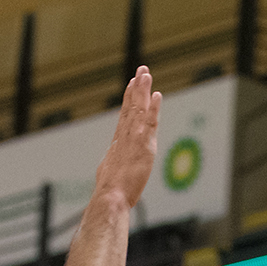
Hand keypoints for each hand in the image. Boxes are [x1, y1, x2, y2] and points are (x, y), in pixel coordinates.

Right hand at [95, 67, 162, 205]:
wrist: (111, 195)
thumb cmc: (111, 190)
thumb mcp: (109, 172)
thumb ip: (113, 164)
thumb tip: (110, 165)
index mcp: (118, 142)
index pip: (125, 115)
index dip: (129, 99)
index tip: (132, 84)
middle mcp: (125, 136)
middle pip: (132, 107)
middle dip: (137, 87)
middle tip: (141, 70)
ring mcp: (134, 139)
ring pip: (140, 109)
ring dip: (143, 90)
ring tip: (146, 74)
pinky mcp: (144, 145)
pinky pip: (150, 122)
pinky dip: (153, 108)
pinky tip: (156, 95)